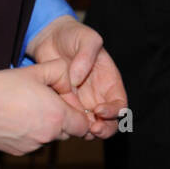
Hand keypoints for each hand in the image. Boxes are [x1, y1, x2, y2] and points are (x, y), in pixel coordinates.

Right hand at [0, 60, 92, 154]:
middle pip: (66, 132)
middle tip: (46, 101)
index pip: (83, 126)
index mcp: (57, 116)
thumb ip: (62, 72)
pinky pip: (32, 143)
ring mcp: (32, 146)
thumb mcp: (38, 70)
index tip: (67, 104)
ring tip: (28, 107)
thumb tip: (71, 83)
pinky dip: (30, 133)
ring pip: (48, 137)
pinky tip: (17, 117)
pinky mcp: (17, 152)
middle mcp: (47, 135)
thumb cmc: (4, 85)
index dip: (79, 114)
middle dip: (62, 119)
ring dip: (45, 126)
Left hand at [28, 15, 126, 138]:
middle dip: (105, 129)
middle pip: (110, 122)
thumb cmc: (73, 36)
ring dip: (87, 132)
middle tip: (93, 129)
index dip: (114, 111)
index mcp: (109, 82)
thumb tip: (78, 79)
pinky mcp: (65, 106)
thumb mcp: (86, 37)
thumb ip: (86, 55)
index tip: (99, 110)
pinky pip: (71, 121)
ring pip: (91, 127)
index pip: (120, 104)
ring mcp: (81, 103)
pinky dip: (69, 126)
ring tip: (77, 129)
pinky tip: (62, 122)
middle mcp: (98, 96)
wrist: (49, 39)